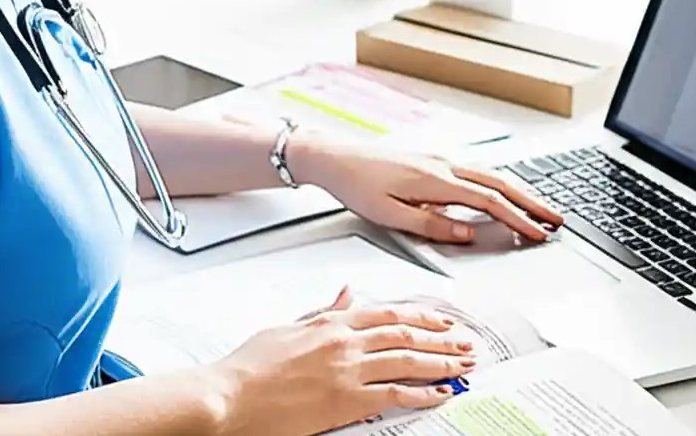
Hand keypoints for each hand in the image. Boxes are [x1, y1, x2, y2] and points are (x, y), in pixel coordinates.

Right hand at [210, 290, 474, 435]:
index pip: (386, 313)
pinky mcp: (347, 399)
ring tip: (464, 363)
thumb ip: (321, 313)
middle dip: (441, 337)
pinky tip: (442, 393)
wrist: (230, 396)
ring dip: (442, 361)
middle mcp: (343, 342)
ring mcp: (347, 371)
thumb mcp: (285, 329)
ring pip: (408, 359)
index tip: (441, 319)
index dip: (420, 315)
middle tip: (465, 340)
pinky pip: (396, 393)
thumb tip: (346, 295)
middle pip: (405, 333)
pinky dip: (424, 392)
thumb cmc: (249, 368)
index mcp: (328, 323)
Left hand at [290, 135, 562, 243]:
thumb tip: (469, 233)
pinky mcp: (432, 158)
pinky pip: (476, 170)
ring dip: (518, 190)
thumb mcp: (390, 214)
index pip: (489, 202)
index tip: (538, 234)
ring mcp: (439, 158)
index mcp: (435, 180)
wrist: (332, 156)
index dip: (518, 219)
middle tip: (556, 220)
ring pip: (490, 174)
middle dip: (532, 202)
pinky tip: (503, 190)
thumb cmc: (355, 184)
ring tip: (538, 208)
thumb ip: (432, 225)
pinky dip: (498, 182)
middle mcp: (443, 164)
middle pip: (499, 183)